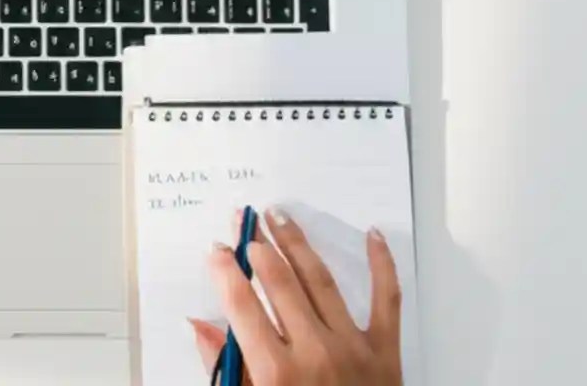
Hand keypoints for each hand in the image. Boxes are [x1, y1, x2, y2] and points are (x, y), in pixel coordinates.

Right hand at [190, 209, 401, 385]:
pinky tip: (372, 235)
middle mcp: (314, 354)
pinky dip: (382, 264)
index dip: (225, 272)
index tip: (216, 250)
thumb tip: (200, 325)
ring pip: (321, 280)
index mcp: (275, 374)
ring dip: (297, 243)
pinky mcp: (386, 352)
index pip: (242, 305)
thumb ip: (224, 368)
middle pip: (279, 283)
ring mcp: (353, 349)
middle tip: (245, 221)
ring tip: (281, 217)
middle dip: (257, 246)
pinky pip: (386, 299)